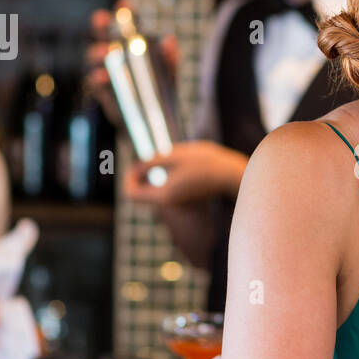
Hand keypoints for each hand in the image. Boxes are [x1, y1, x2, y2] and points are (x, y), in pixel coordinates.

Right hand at [85, 0, 179, 127]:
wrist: (152, 122)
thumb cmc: (160, 91)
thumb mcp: (169, 74)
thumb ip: (169, 58)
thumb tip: (169, 40)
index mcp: (131, 45)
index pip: (125, 24)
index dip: (123, 12)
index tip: (124, 4)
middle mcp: (115, 54)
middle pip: (102, 34)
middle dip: (100, 24)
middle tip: (102, 18)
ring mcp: (106, 71)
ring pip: (94, 56)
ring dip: (97, 51)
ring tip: (106, 52)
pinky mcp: (102, 90)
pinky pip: (94, 81)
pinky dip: (97, 77)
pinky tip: (103, 76)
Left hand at [125, 140, 248, 204]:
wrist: (230, 172)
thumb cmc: (203, 161)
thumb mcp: (172, 156)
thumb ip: (149, 162)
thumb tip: (134, 169)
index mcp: (164, 195)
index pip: (131, 194)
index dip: (129, 178)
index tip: (137, 164)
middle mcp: (169, 202)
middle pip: (140, 194)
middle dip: (139, 176)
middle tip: (148, 159)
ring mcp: (177, 201)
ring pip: (152, 191)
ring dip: (151, 176)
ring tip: (162, 159)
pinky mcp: (184, 196)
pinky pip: (164, 189)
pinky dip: (162, 177)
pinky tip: (173, 164)